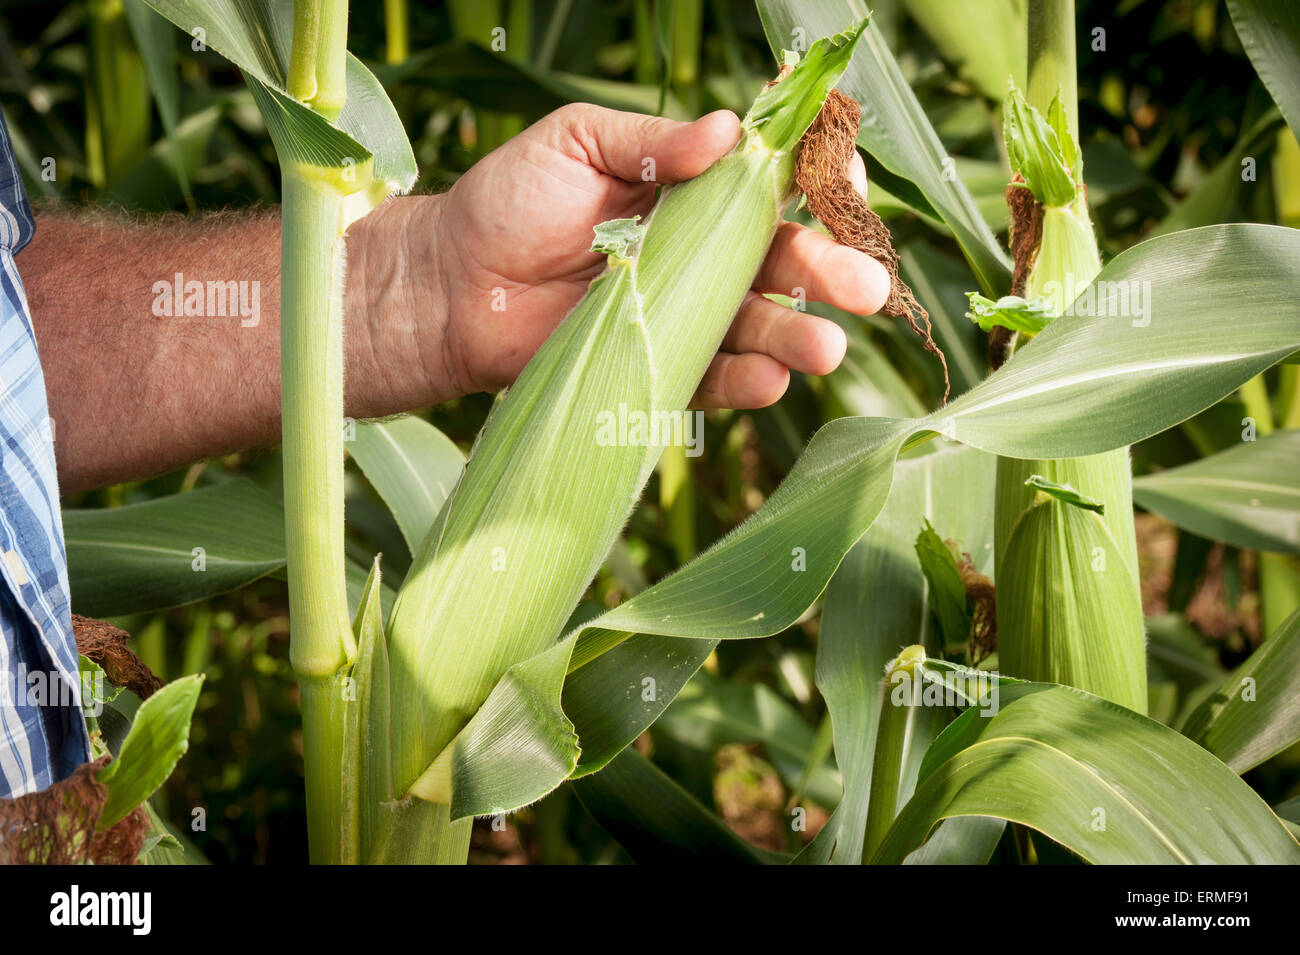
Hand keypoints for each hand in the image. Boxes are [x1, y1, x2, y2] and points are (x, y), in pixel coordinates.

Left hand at [430, 104, 889, 407]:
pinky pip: (710, 377)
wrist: (448, 285)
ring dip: (795, 337)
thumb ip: (650, 140)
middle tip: (865, 290)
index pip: (772, 184)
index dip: (817, 185)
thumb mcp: (574, 143)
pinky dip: (742, 381)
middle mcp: (700, 252)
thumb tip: (729, 130)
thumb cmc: (506, 202)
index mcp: (691, 189)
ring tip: (825, 350)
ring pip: (757, 325)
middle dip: (828, 272)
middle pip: (781, 260)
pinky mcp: (656, 366)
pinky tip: (770, 381)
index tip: (845, 188)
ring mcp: (682, 313)